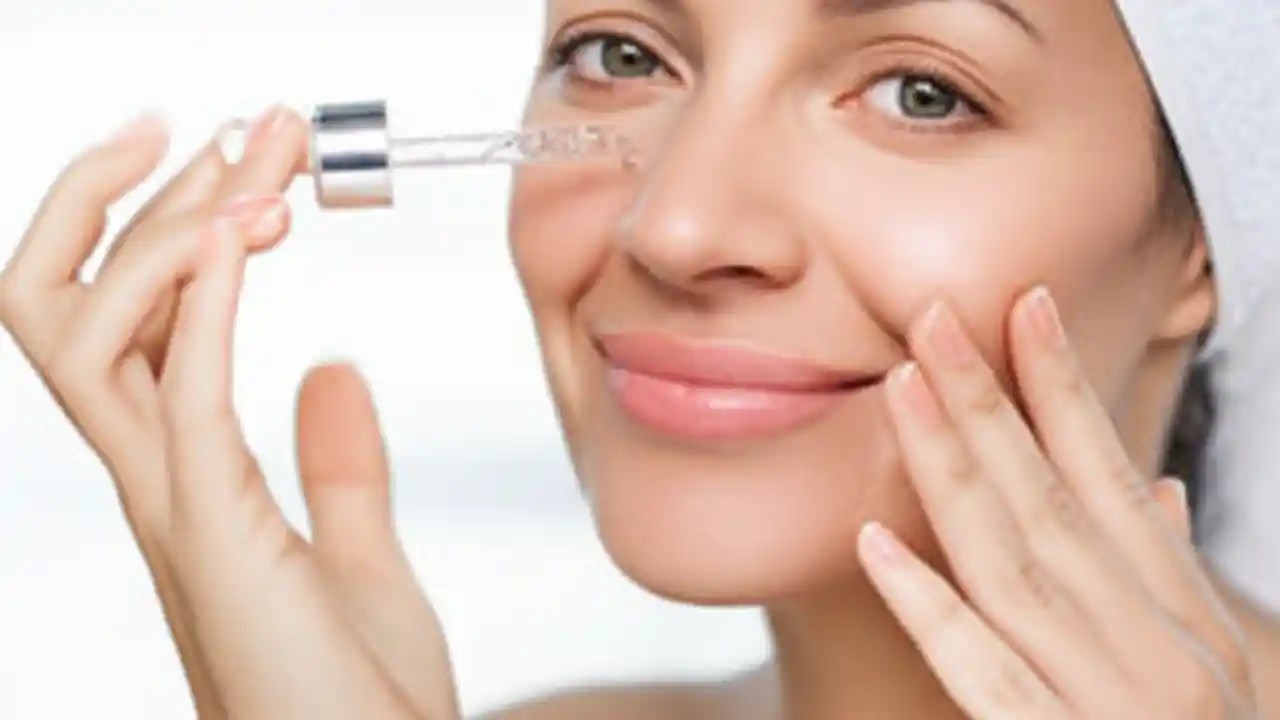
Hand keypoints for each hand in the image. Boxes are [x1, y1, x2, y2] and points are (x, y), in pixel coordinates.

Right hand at [0, 109, 457, 718]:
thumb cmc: (360, 699)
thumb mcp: (358, 557)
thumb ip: (338, 467)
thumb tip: (334, 371)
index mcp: (186, 484)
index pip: (126, 329)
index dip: (159, 235)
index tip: (236, 168)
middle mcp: (156, 486)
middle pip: (81, 310)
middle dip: (142, 202)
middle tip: (234, 128)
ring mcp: (172, 512)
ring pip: (96, 336)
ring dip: (172, 229)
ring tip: (251, 162)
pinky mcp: (213, 541)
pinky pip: (177, 400)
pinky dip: (196, 306)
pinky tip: (235, 236)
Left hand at [857, 289, 1257, 718]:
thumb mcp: (1212, 665)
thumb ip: (1172, 578)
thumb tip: (1162, 491)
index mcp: (1177, 616)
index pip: (1111, 480)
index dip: (1064, 390)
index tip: (1021, 307)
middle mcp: (1152, 645)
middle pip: (1053, 502)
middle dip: (992, 404)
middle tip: (932, 316)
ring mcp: (1112, 702)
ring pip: (1016, 564)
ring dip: (955, 471)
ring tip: (903, 389)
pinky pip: (987, 675)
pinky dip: (931, 609)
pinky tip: (876, 547)